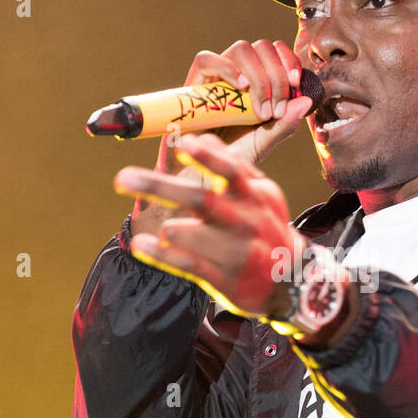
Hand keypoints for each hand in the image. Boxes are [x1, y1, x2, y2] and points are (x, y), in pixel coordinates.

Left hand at [115, 131, 311, 320]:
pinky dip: (160, 254)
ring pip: (190, 233)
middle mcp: (246, 220)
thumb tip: (200, 137)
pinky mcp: (224, 278)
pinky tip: (141, 245)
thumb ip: (233, 166)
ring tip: (164, 230)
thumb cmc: (267, 228)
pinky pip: (187, 264)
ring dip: (169, 228)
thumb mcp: (262, 194)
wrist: (294, 281)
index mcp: (255, 194)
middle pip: (200, 199)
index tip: (181, 143)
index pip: (230, 170)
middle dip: (159, 186)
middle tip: (123, 177)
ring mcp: (236, 251)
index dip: (206, 157)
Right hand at [164, 39, 314, 172]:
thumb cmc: (229, 159)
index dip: (289, 60)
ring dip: (257, 76)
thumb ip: (284, 124)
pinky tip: (239, 88)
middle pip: (262, 48)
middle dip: (276, 75)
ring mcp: (216, 78)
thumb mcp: (263, 143)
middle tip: (276, 108)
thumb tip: (306, 100)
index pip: (276, 53)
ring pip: (241, 50)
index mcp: (258, 83)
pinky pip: (206, 59)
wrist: (197, 176)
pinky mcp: (193, 84)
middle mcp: (238, 75)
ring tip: (259, 109)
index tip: (296, 83)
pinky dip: (227, 68)